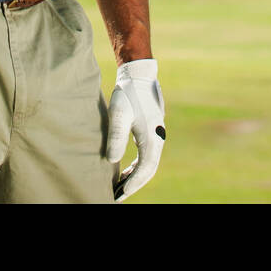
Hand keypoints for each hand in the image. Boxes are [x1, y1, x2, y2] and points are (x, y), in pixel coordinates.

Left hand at [106, 58, 165, 200]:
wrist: (139, 75)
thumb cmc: (128, 93)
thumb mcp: (118, 114)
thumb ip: (116, 137)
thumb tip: (112, 161)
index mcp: (152, 138)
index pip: (144, 169)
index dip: (132, 184)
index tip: (119, 194)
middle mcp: (158, 139)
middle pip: (148, 171)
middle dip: (134, 185)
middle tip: (117, 196)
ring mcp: (156, 136)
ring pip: (148, 164)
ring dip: (135, 177)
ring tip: (119, 187)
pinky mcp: (151, 132)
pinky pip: (146, 156)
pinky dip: (136, 167)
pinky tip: (125, 171)